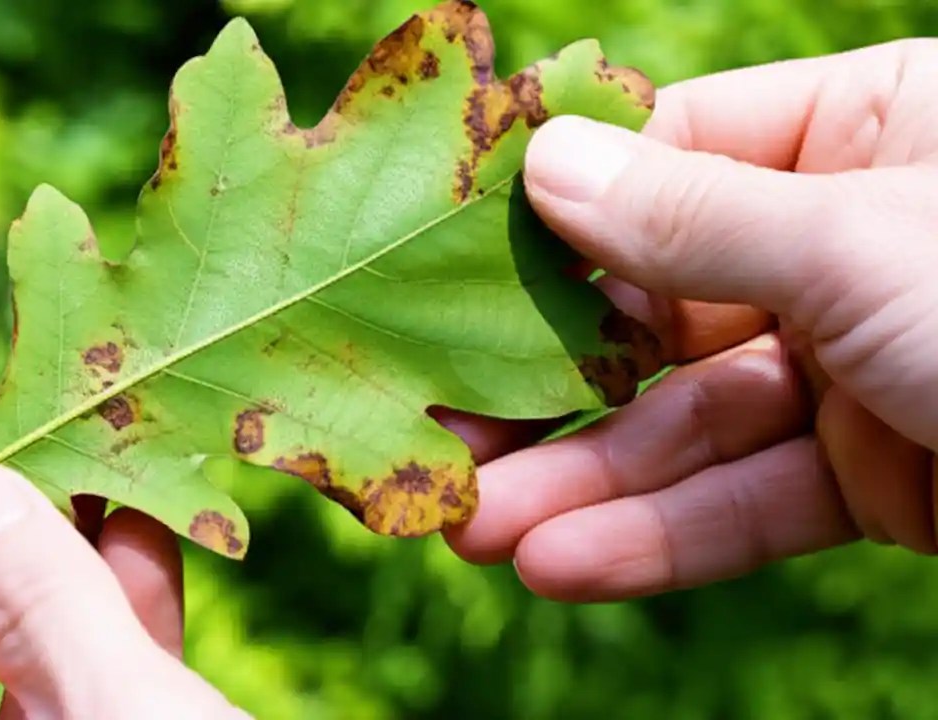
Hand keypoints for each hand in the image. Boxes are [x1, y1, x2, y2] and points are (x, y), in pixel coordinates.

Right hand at [444, 39, 937, 599]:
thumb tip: (538, 163)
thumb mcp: (868, 244)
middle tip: (431, 427)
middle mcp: (845, 242)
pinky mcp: (877, 476)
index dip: (553, 210)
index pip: (667, 154)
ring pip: (690, 423)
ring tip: (470, 526)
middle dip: (546, 381)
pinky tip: (563, 562)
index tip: (441, 258)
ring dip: (581, 481)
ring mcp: (857, 364)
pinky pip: (751, 502)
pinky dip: (661, 537)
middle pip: (656, 308)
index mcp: (866, 131)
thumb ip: (692, 219)